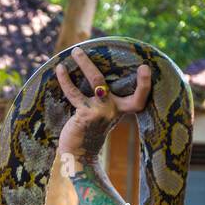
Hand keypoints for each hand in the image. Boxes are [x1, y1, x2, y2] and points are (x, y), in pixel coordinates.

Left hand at [54, 47, 150, 167]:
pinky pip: (74, 93)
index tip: (145, 67)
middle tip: (82, 49)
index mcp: (120, 110)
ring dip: (84, 63)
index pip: (138, 100)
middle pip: (108, 82)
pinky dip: (66, 80)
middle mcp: (112, 110)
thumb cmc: (91, 131)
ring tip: (75, 51)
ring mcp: (99, 111)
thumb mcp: (103, 115)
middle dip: (94, 65)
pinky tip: (60, 70)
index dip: (144, 85)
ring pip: (95, 80)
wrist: (80, 155)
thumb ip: (105, 99)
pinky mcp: (85, 115)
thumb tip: (97, 76)